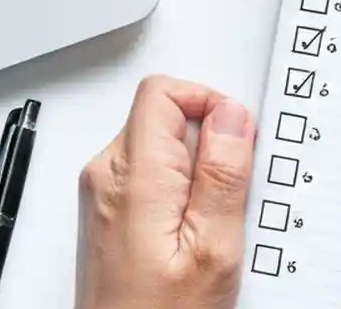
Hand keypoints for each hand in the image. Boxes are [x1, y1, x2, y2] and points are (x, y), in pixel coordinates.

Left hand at [76, 76, 256, 308]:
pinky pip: (152, 178)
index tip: (237, 140)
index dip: (207, 102)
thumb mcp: (212, 248)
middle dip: (208, 146)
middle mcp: (107, 175)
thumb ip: (222, 175)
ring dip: (196, 175)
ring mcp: (104, 194)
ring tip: (211, 229)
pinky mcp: (110, 212)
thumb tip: (232, 116)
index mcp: (130, 174)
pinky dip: (180, 195)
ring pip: (161, 149)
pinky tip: (194, 239)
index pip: (163, 93)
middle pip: (164, 118)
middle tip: (229, 200)